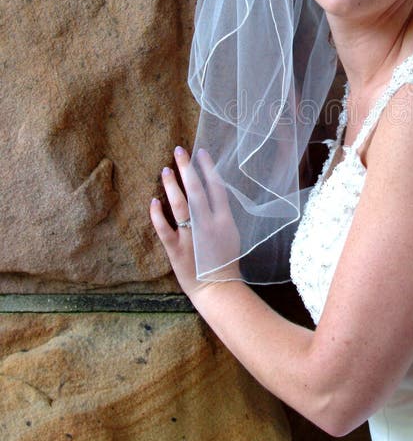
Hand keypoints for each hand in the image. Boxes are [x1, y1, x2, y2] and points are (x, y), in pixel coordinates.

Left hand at [150, 146, 240, 301]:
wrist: (218, 288)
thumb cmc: (224, 261)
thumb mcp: (231, 234)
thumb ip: (222, 214)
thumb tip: (215, 193)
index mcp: (224, 220)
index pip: (216, 187)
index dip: (208, 168)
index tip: (201, 152)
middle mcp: (208, 225)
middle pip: (197, 190)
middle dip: (188, 168)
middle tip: (179, 151)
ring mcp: (192, 237)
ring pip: (180, 205)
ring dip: (172, 185)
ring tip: (165, 170)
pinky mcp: (177, 250)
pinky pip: (164, 229)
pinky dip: (157, 214)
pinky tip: (153, 201)